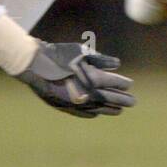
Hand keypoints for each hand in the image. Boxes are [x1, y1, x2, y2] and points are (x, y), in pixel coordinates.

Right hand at [15, 42, 135, 118]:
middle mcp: (88, 94)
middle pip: (111, 99)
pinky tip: (96, 114)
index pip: (115, 83)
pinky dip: (91, 113)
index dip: (123, 84)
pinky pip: (82, 113)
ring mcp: (76, 103)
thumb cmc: (59, 55)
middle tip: (133, 102)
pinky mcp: (65, 107)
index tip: (129, 84)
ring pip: (99, 109)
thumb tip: (116, 64)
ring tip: (119, 111)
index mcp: (95, 79)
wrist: (34, 65)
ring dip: (110, 109)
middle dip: (123, 100)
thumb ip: (101, 59)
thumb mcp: (82, 53)